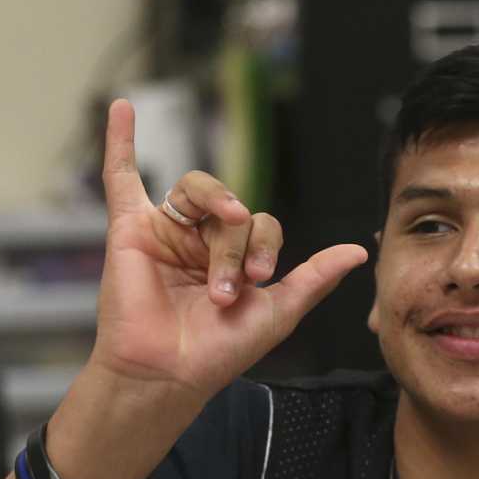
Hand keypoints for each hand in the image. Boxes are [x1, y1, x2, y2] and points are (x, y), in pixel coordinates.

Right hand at [89, 99, 368, 403]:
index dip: (266, 245)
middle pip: (232, 208)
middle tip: (229, 288)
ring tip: (211, 270)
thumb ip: (316, 277)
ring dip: (212, 223)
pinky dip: (120, 141)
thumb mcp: (281, 311)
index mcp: (237, 256)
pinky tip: (122, 108)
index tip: (261, 281)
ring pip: (198, 193)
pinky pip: (122, 177)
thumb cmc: (222, 350)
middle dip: (238, 246)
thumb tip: (359, 250)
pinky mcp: (131, 229)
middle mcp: (202, 239)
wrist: (171, 371)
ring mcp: (167, 230)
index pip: (262, 223)